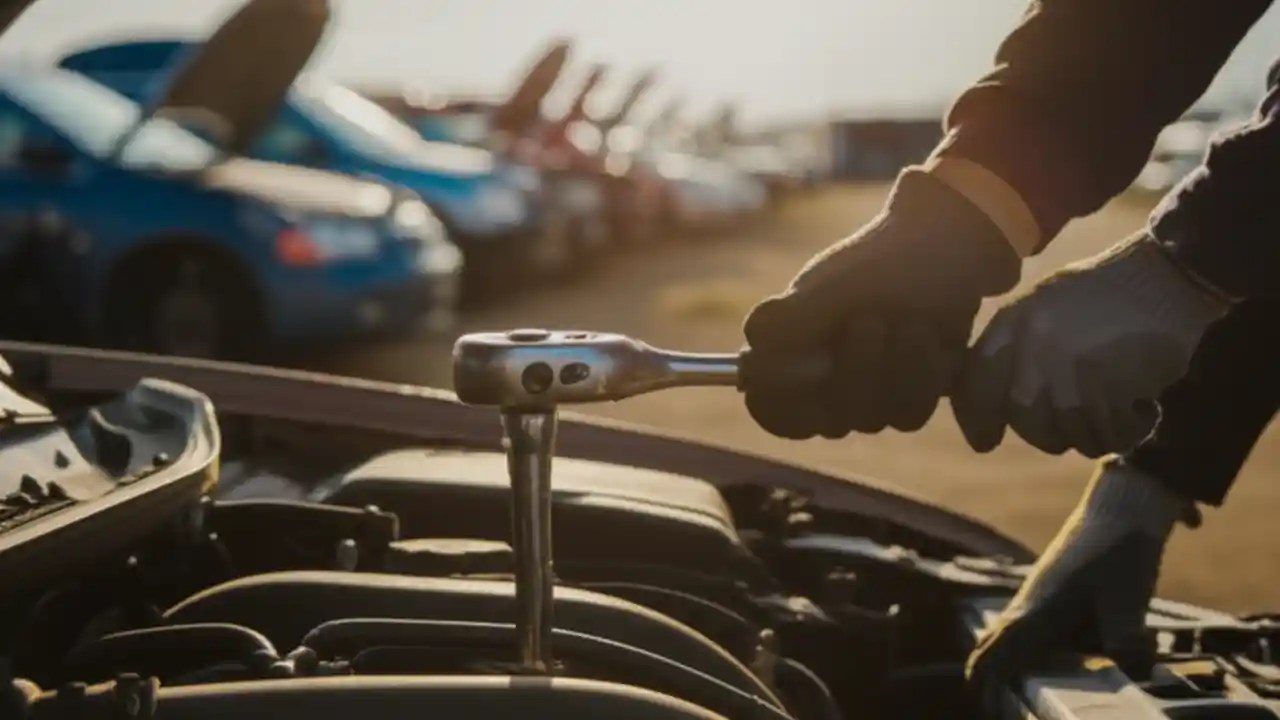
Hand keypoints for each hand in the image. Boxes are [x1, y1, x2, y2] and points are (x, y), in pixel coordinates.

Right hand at [741, 169, 1020, 438]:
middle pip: (829, 421)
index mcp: (789, 358)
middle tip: (872, 319)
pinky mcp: (908, 401)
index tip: (814, 366)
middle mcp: (822, 386)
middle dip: (858, 367)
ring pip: (874, 418)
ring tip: (911, 319)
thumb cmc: (875, 264)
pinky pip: (913, 414)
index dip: (787, 400)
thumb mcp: (827, 288)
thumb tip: (750, 355)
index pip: (769, 410)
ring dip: (898, 363)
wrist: (942, 250)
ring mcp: (866, 399)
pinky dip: (925, 371)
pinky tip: (931, 337)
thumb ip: (785, 323)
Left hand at [953, 233, 1229, 456]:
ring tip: (1113, 408)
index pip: (975, 385)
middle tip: (1073, 420)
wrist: (1166, 277)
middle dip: (1046, 433)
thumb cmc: (1102, 293)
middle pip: (1025, 422)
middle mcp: (1035, 349)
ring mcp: (1073, 371)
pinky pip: (1111, 436)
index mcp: (1013, 323)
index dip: (977, 419)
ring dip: (1094, 433)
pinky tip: (1141, 408)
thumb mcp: (1042, 305)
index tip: (984, 442)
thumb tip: (980, 402)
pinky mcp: (1114, 389)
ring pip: (1071, 436)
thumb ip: (1011, 348)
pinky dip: (1127, 432)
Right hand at [966, 460, 1197, 710]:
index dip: (983, 679)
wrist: (1123, 507)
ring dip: (1012, 663)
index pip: (996, 651)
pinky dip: (1038, 650)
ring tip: (1024, 693)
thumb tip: (1129, 670)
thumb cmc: (1119, 549)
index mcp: (1037, 609)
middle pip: (995, 645)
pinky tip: (1068, 662)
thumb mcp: (1127, 597)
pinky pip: (1036, 629)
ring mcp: (1041, 598)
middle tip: (993, 705)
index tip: (979, 702)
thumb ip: (1124, 638)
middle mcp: (1031, 605)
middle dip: (989, 677)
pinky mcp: (1057, 596)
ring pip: (1015, 637)